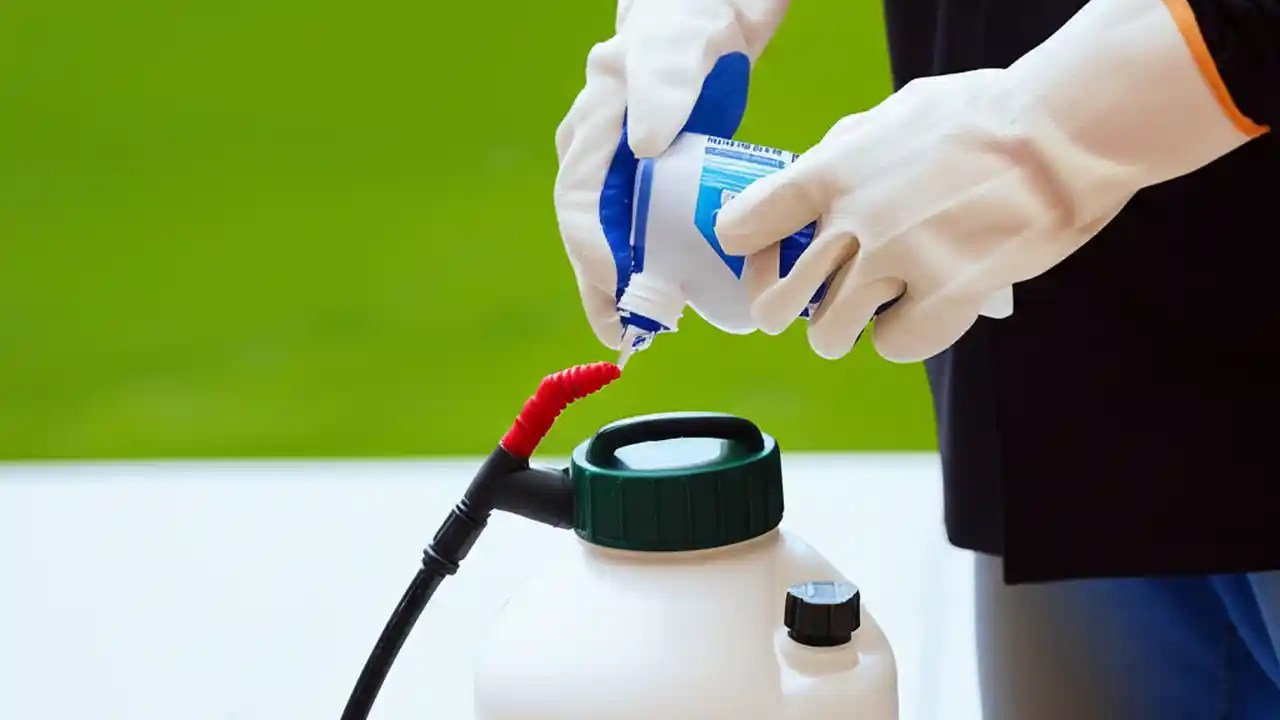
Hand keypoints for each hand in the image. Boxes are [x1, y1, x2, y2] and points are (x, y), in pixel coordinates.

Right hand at [554, 0, 788, 348]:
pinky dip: (645, 269)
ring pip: (608, 240)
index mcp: (592, 131)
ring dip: (618, 288)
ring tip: (638, 335)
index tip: (615, 289)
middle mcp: (595, 158)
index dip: (591, 251)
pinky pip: (637, 234)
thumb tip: (642, 146)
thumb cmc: (688, 31)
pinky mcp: (646, 184)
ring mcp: (618, 173)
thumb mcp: (677, 54)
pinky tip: (667, 300)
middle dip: (599, 288)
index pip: (577, 203)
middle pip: (586, 234)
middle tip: (621, 337)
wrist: (708, 20)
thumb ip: (661, 91)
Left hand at [716, 0, 1263, 361]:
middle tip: (819, 302)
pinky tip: (924, 311)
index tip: (772, 255)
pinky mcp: (943, 297)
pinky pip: (892, 346)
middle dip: (790, 310)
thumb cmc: (986, 116)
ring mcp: (895, 262)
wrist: (1065, 132)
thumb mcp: (894, 115)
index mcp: (829, 171)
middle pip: (773, 306)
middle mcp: (851, 221)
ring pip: (827, 336)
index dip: (750, 252)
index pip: (741, 228)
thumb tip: (807, 181)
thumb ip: (844, 153)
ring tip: (877, 308)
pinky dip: (903, 335)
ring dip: (846, 330)